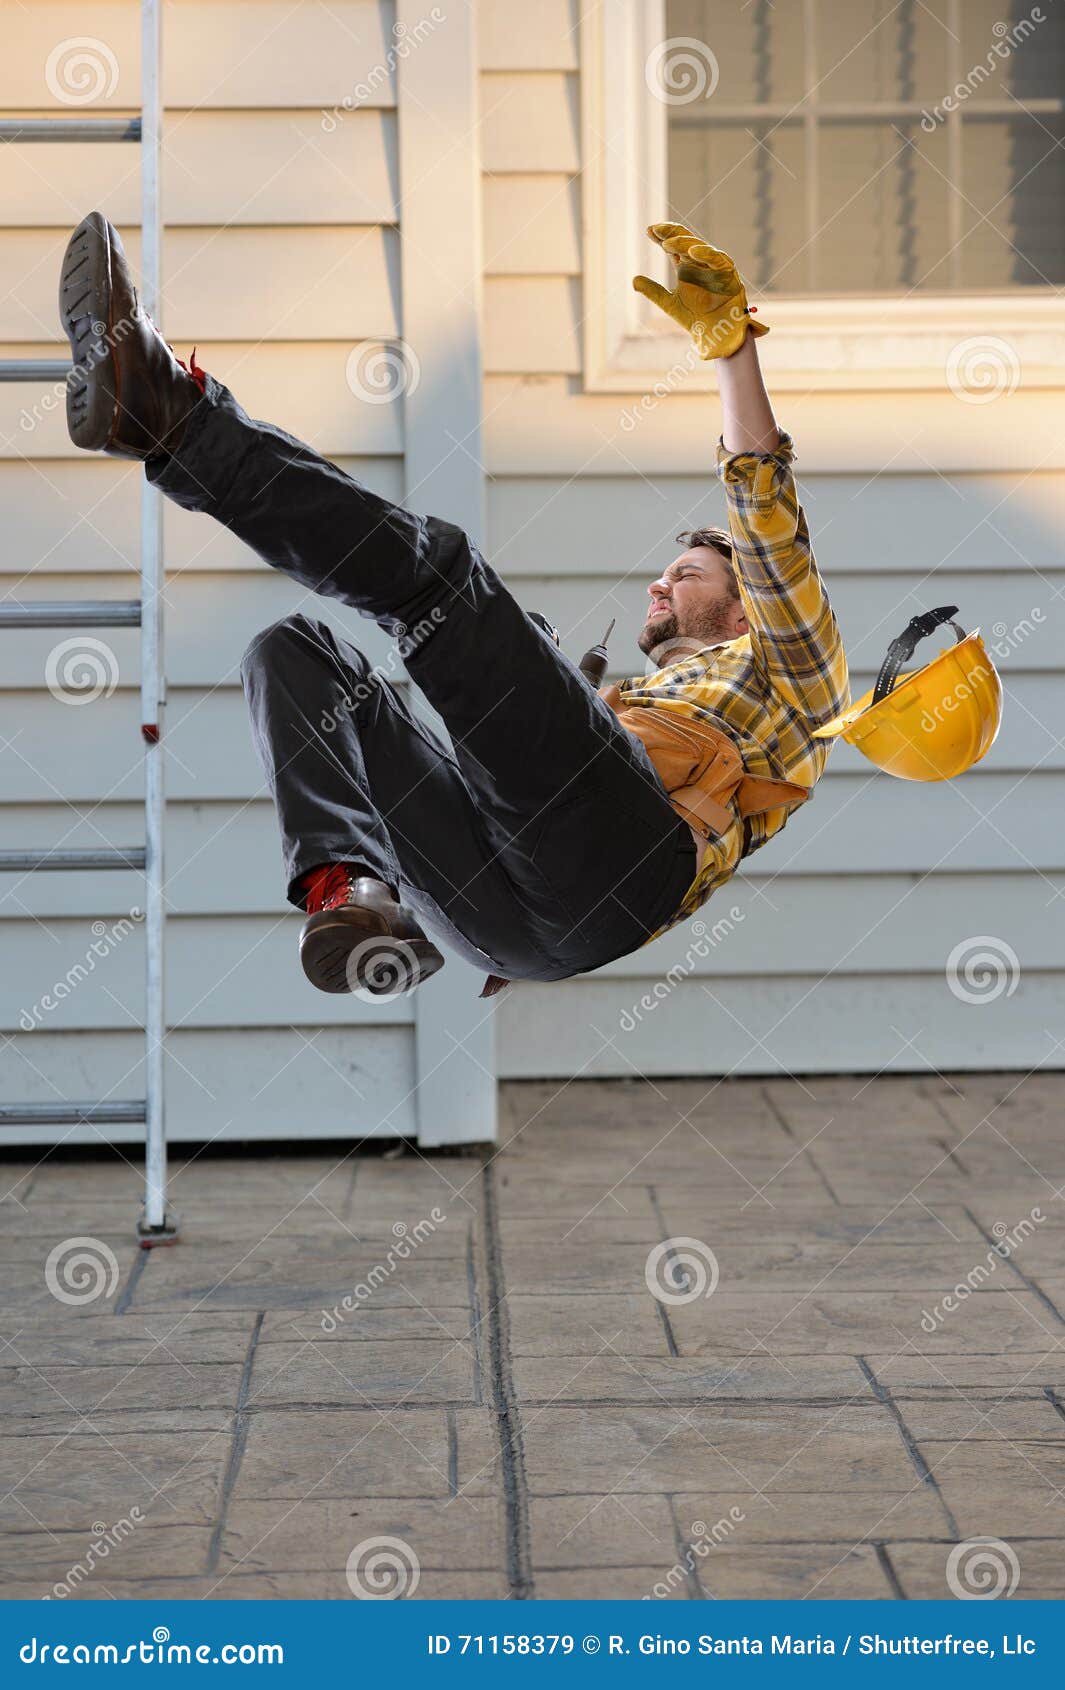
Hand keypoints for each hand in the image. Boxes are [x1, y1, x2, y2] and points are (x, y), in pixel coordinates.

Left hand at [633, 223, 768, 359]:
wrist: (714, 335)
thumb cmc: (695, 318)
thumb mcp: (670, 303)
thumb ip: (653, 291)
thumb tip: (633, 280)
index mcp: (686, 266)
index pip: (672, 247)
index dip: (662, 237)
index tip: (649, 231)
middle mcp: (700, 262)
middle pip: (685, 242)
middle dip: (671, 234)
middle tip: (656, 230)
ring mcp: (714, 266)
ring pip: (700, 247)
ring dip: (685, 243)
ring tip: (668, 243)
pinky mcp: (728, 273)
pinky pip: (718, 259)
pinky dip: (707, 254)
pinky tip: (693, 251)